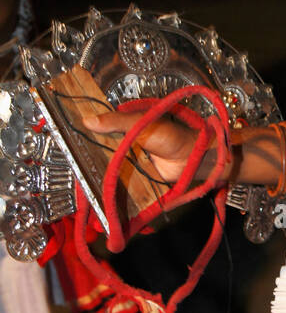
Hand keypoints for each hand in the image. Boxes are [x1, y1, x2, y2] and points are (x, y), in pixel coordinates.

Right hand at [82, 110, 201, 185]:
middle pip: (99, 152)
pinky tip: (96, 192)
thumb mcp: (140, 124)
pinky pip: (118, 181)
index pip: (98, 130)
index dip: (84, 135)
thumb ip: (116, 122)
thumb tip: (88, 120)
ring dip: (97, 174)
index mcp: (123, 127)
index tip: (67, 140)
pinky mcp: (133, 178)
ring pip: (106, 168)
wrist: (191, 158)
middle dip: (87, 158)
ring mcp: (128, 162)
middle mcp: (123, 144)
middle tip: (72, 165)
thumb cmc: (170, 136)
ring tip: (80, 181)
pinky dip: (109, 186)